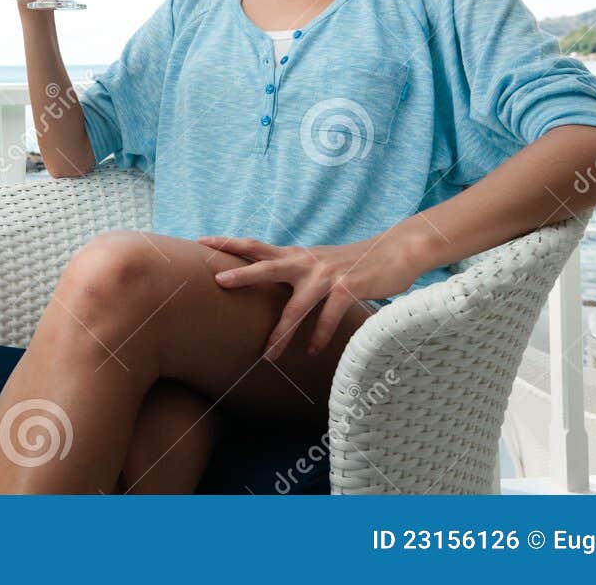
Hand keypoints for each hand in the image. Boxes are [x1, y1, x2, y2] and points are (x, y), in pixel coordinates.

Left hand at [195, 233, 422, 359]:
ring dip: (282, 331)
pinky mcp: (347, 287)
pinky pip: (328, 317)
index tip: (202, 241)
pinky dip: (319, 336)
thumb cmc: (350, 262)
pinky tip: (311, 351)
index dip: (229, 242)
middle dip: (243, 274)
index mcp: (294, 255)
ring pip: (296, 305)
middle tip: (218, 281)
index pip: (255, 246)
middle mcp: (305, 262)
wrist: (393, 251)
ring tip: (267, 354)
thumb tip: (265, 277)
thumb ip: (292, 269)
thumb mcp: (315, 262)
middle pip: (267, 266)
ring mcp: (326, 275)